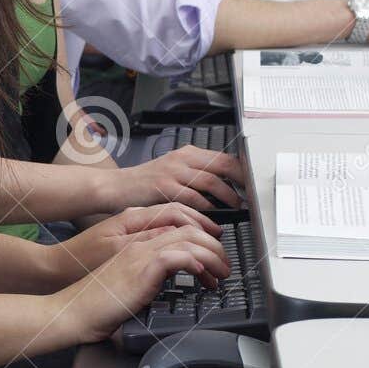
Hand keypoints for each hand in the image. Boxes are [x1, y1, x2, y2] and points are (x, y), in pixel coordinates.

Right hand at [48, 204, 220, 287]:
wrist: (72, 311)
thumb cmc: (95, 304)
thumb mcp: (127, 285)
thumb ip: (147, 276)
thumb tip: (169, 281)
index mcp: (136, 244)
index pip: (177, 227)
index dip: (201, 237)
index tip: (214, 256)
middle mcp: (139, 243)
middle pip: (188, 229)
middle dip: (214, 245)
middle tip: (225, 265)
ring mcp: (139, 254)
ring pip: (188, 239)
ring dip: (212, 255)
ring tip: (222, 272)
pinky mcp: (140, 269)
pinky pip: (176, 255)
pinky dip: (195, 261)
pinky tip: (203, 273)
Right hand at [118, 144, 246, 212]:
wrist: (116, 187)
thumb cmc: (145, 185)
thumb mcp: (173, 172)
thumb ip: (196, 175)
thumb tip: (223, 186)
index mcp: (187, 154)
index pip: (223, 157)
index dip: (241, 169)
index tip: (253, 182)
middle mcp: (182, 159)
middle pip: (221, 164)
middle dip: (241, 179)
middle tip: (252, 194)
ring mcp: (173, 172)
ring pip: (210, 180)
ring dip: (227, 194)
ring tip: (237, 205)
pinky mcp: (163, 187)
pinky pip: (191, 196)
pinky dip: (205, 206)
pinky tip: (213, 213)